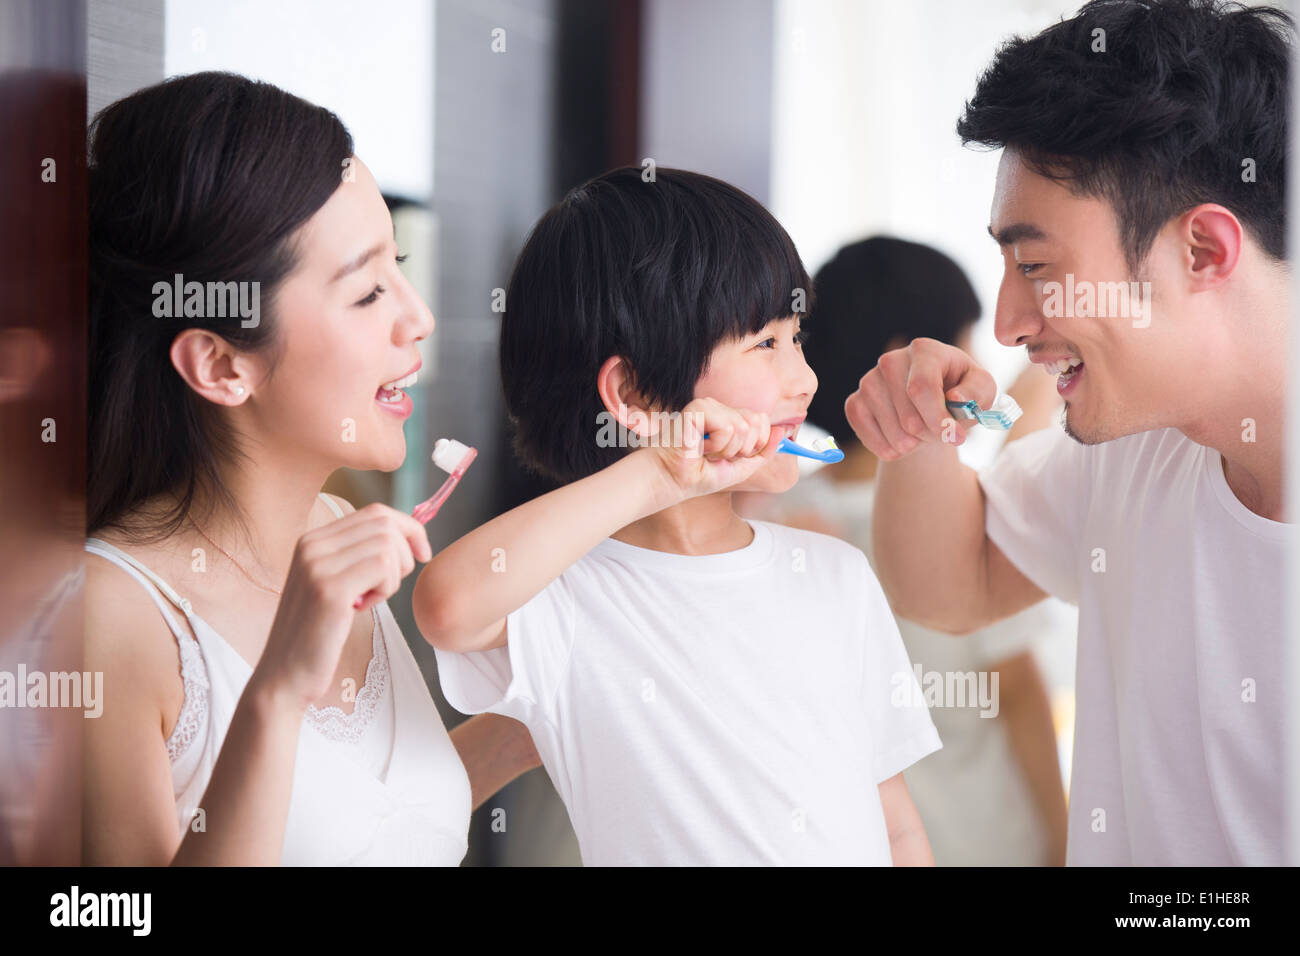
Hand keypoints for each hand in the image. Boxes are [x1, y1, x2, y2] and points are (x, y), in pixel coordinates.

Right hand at [251, 503, 431, 711]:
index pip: (376, 513)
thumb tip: (406, 534)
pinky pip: (383, 568)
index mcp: (312, 539)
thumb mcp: (335, 584)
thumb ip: (358, 556)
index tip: (422, 554)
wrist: (284, 674)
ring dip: (393, 576)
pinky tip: (363, 608)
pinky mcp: (330, 589)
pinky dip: (386, 588)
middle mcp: (312, 544)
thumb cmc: (318, 634)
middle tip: (388, 587)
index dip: (408, 529)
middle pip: (385, 524)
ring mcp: (318, 565)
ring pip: (388, 545)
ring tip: (370, 599)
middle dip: (404, 554)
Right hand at [643, 397, 781, 501]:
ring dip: (727, 450)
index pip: (762, 420)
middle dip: (742, 449)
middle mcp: (721, 409)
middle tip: (718, 455)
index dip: (756, 443)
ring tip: (707, 452)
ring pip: (743, 426)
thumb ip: (764, 451)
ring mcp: (709, 406)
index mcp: (730, 418)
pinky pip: (728, 426)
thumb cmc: (700, 475)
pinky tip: (701, 447)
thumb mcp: (742, 467)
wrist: (675, 481)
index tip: (735, 457)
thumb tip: (784, 432)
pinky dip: (718, 445)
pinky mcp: (698, 408)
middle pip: (757, 422)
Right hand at [845, 337, 996, 458]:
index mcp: (924, 350)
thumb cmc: (960, 394)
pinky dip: (890, 450)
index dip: (938, 419)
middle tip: (940, 431)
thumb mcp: (981, 390)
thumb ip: (977, 392)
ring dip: (913, 445)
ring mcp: (868, 382)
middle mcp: (891, 361)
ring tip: (922, 433)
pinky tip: (903, 440)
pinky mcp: (854, 403)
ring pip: (892, 434)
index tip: (956, 437)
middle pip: (909, 418)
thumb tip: (955, 398)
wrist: (931, 404)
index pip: (921, 388)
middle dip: (930, 436)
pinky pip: (870, 439)